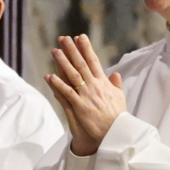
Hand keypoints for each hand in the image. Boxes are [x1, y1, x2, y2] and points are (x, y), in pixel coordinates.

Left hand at [46, 34, 125, 154]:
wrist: (117, 132)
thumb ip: (116, 84)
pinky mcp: (80, 106)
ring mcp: (87, 95)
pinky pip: (67, 93)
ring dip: (63, 62)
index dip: (86, 48)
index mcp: (104, 83)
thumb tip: (115, 74)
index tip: (80, 37)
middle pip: (81, 64)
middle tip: (64, 38)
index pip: (94, 61)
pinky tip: (50, 76)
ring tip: (54, 51)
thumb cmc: (119, 116)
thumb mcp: (120, 97)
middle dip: (72, 50)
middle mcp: (95, 86)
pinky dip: (58, 84)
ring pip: (73, 75)